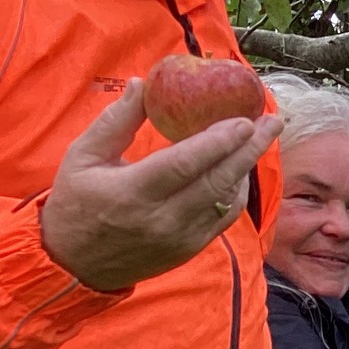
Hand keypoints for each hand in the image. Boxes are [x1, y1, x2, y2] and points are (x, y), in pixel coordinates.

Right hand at [39, 80, 281, 292]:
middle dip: (250, 148)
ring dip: (247, 167)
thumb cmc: (76, 202)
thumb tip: (142, 84)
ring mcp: (181, 237)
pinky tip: (240, 169)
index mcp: (131, 192)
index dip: (219, 142)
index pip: (185, 164)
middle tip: (273, 121)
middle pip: (217, 180)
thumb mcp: (83, 156)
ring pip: (227, 199)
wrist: (75, 264)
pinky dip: (236, 191)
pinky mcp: (190, 249)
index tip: (245, 120)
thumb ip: (115, 121)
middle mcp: (162, 218)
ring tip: (261, 139)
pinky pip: (224, 218)